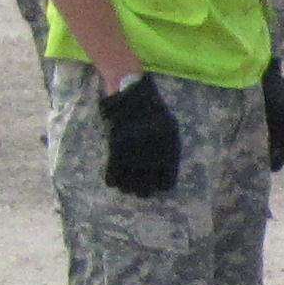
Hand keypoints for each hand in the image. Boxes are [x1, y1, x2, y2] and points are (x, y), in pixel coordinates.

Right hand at [98, 72, 181, 195]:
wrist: (131, 92)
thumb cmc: (152, 109)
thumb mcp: (169, 127)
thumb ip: (168, 149)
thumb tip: (164, 171)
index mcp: (168, 148)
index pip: (167, 178)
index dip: (162, 185)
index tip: (158, 188)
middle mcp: (152, 153)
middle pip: (147, 185)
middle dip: (144, 191)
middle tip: (140, 191)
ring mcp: (133, 150)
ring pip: (129, 182)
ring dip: (128, 188)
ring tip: (128, 189)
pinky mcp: (116, 146)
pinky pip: (113, 171)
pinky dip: (113, 179)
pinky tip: (114, 183)